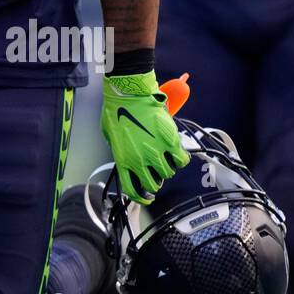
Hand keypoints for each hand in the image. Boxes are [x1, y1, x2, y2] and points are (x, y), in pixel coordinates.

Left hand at [100, 70, 189, 202]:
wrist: (128, 94)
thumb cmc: (116, 110)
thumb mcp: (111, 137)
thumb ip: (121, 151)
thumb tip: (129, 158)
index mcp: (123, 160)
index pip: (132, 190)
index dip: (141, 198)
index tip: (146, 198)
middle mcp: (140, 160)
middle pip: (153, 184)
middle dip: (156, 181)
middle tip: (157, 172)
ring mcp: (156, 151)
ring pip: (168, 173)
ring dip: (168, 168)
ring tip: (166, 159)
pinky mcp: (170, 141)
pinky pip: (181, 159)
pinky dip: (181, 159)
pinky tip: (177, 154)